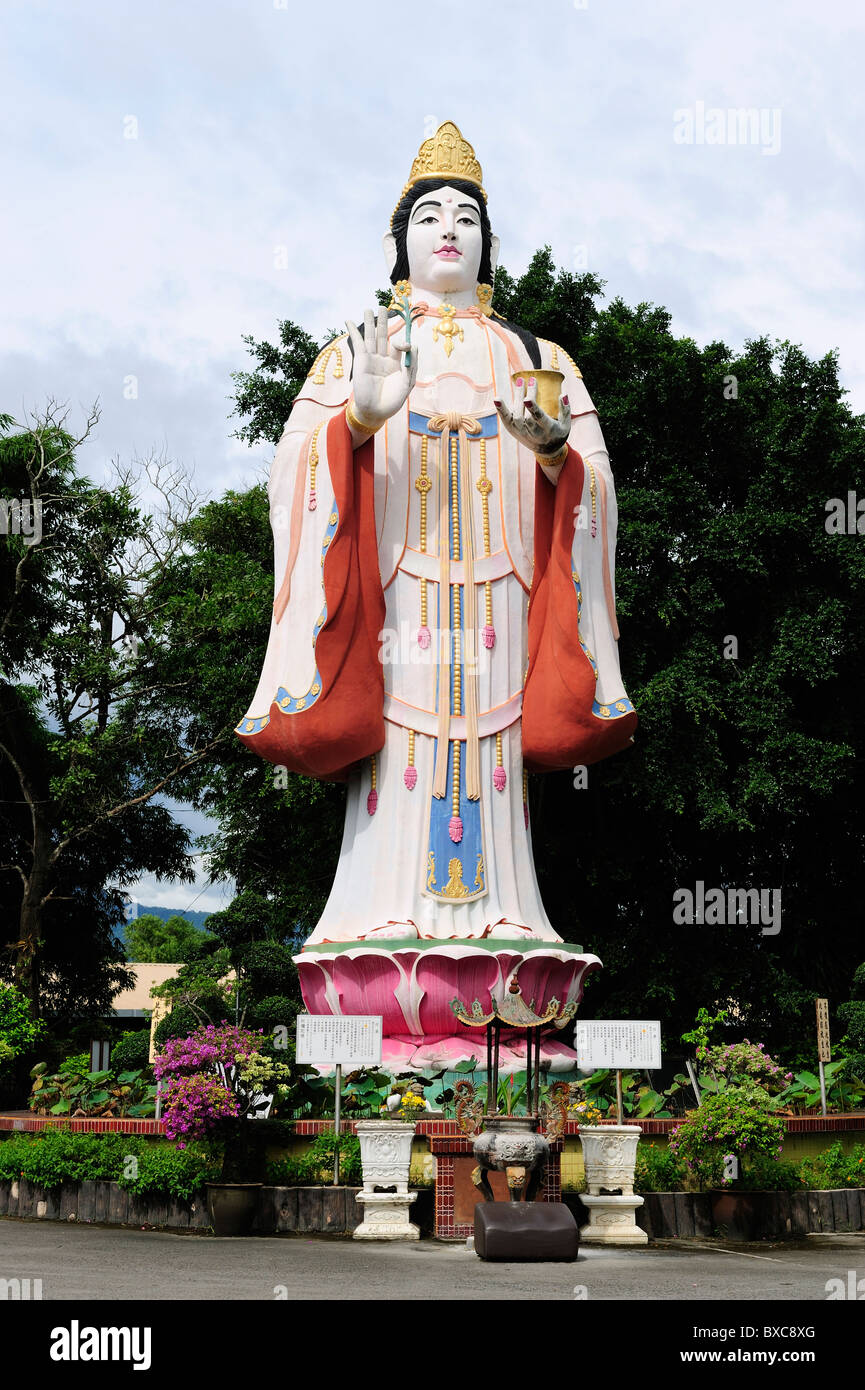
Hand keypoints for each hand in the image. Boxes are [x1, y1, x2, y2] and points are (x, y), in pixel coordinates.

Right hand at [345, 307, 417, 430]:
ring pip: (370, 336)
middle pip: (383, 336)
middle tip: (384, 307)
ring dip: (369, 322)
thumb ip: (412, 363)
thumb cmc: (393, 400)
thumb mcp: (407, 382)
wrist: (376, 411)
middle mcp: (383, 359)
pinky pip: (357, 342)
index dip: (402, 342)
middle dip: (384, 322)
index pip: (399, 346)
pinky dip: (353, 331)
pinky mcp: (361, 360)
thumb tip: (413, 344)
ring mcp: (371, 359)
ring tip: (368, 309)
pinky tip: (348, 320)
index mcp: (395, 363)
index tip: (405, 345)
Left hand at [494, 376, 570, 458]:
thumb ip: (565, 409)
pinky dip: (501, 409)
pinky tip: (497, 398)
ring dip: (517, 397)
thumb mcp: (566, 424)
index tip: (528, 398)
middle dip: (527, 396)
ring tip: (520, 381)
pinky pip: (506, 419)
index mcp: (547, 430)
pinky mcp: (513, 430)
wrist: (546, 450)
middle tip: (529, 380)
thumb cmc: (557, 433)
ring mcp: (521, 432)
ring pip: (515, 415)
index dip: (532, 409)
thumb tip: (562, 394)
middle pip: (526, 415)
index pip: (538, 419)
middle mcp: (532, 433)